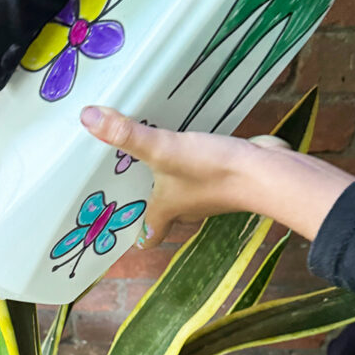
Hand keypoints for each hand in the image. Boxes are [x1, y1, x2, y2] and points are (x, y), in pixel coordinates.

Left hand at [79, 105, 354, 246]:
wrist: (269, 172)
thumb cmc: (212, 171)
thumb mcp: (163, 149)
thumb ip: (127, 135)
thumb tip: (85, 118)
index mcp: (168, 211)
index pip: (148, 236)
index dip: (135, 236)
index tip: (119, 227)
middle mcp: (190, 209)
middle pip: (165, 212)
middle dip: (148, 201)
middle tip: (125, 183)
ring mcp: (212, 193)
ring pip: (186, 191)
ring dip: (172, 180)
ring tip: (150, 158)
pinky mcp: (230, 174)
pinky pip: (206, 170)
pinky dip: (196, 161)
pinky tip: (189, 140)